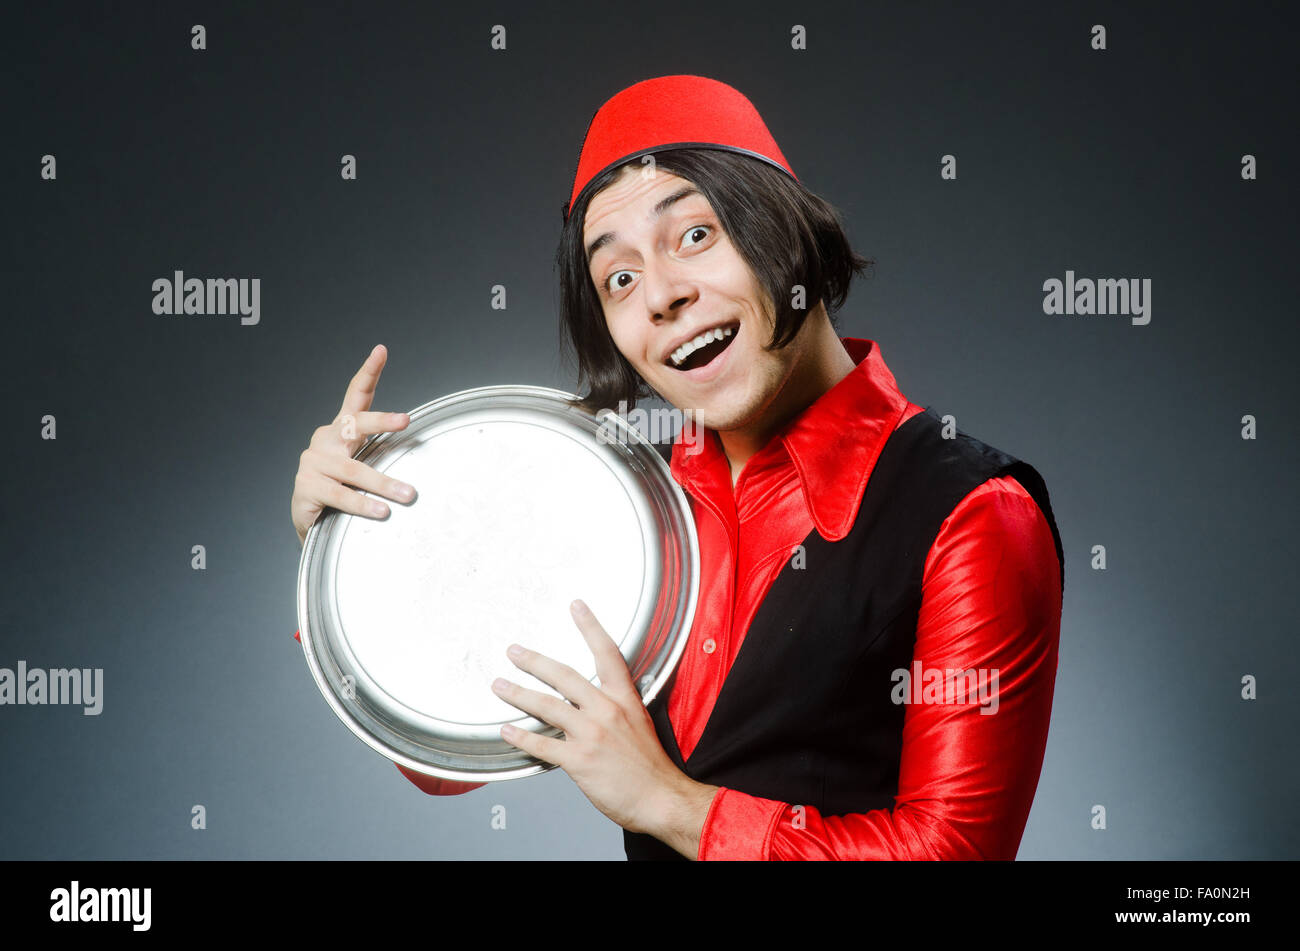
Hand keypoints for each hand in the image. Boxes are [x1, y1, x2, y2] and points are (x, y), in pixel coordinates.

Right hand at [290, 344, 416, 545]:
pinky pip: (341, 494)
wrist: (312, 520)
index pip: (355, 396)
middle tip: (404, 420)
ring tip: (407, 494)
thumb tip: (426, 459)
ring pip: (353, 469)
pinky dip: (364, 504)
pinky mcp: (307, 485)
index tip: (381, 351)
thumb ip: (384, 457)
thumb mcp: (364, 466)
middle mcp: (326, 439)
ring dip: (383, 483)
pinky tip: (381, 512)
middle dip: (380, 421)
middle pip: (355, 425)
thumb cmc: (344, 487)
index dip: (368, 373)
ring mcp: (314, 461)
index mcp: (342, 430)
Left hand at [492, 599, 717, 853]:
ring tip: (499, 685)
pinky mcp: (580, 760)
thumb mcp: (640, 724)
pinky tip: (507, 731)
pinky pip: (542, 744)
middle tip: (514, 651)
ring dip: (518, 694)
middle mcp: (606, 710)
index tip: (576, 606)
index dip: (590, 627)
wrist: (662, 798)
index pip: (607, 653)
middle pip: (564, 676)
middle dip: (535, 661)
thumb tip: (594, 704)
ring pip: (547, 706)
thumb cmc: (651, 767)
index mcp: (624, 699)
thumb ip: (616, 710)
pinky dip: (521, 737)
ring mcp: (592, 734)